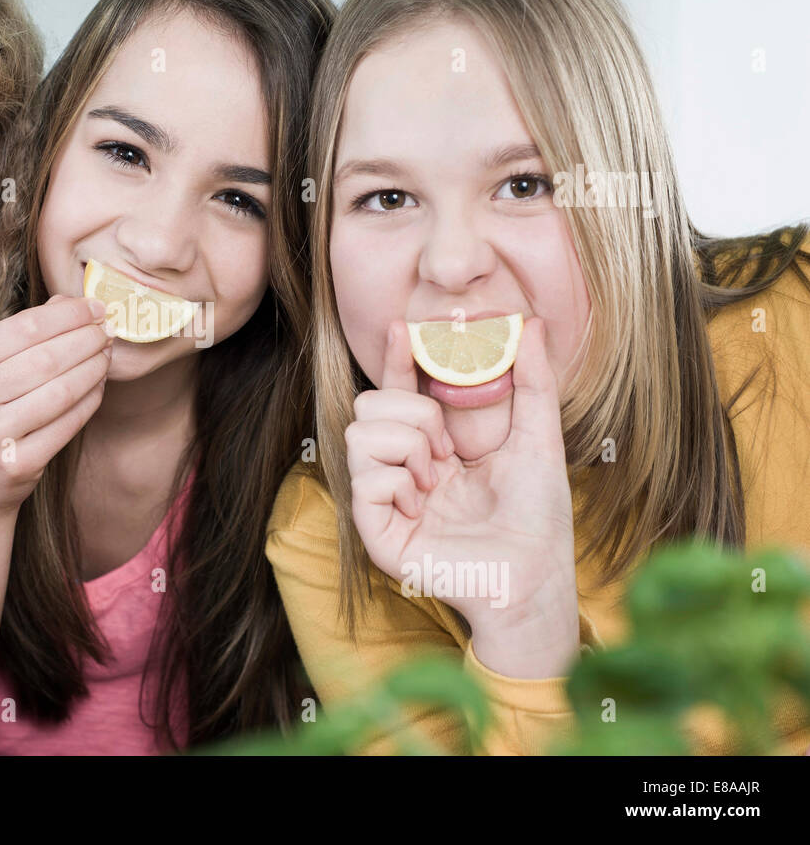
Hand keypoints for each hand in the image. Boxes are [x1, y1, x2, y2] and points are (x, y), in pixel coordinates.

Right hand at [0, 294, 111, 511]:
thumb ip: (28, 331)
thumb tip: (72, 302)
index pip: (25, 327)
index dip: (68, 315)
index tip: (96, 308)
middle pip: (46, 358)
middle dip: (86, 340)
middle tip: (107, 332)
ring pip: (60, 391)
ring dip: (93, 369)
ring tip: (106, 356)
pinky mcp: (16, 463)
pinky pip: (67, 424)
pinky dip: (90, 401)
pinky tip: (99, 386)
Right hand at [347, 317, 578, 675]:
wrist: (533, 574)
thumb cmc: (538, 517)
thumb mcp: (539, 438)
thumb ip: (532, 381)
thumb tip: (532, 324)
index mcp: (432, 448)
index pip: (399, 391)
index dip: (395, 358)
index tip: (402, 327)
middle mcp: (400, 469)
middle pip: (367, 404)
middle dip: (412, 414)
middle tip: (447, 452)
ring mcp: (384, 499)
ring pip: (358, 434)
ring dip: (407, 448)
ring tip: (436, 482)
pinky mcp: (374, 529)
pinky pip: (364, 478)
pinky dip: (398, 484)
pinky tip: (424, 508)